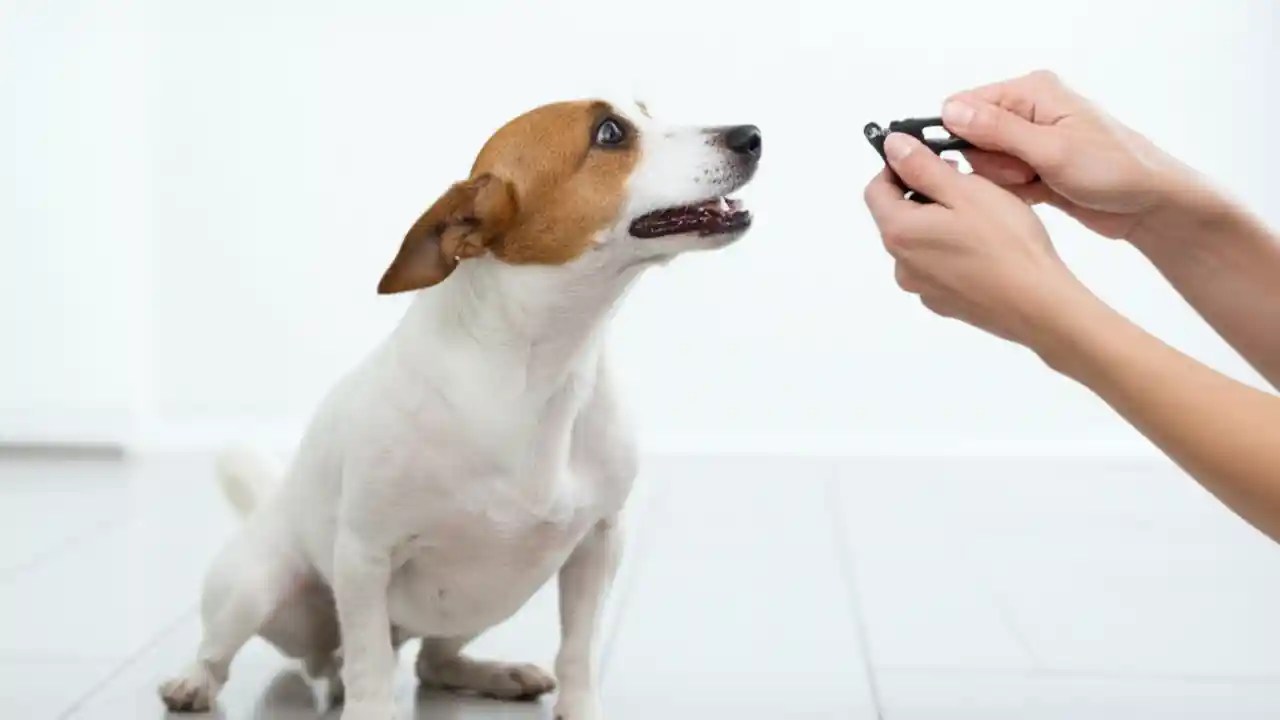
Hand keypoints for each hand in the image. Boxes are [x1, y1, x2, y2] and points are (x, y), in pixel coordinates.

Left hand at [864, 132, 1093, 349]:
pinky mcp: (943, 301)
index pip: (876, 190)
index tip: (928, 158)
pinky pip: (937, 266)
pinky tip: (984, 248)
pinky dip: (952, 250)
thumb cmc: (1006, 244)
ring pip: (919, 242)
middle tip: (964, 184)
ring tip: (980, 217)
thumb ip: (922, 166)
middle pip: (897, 217)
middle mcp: (901, 265)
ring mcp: (921, 287)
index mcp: (899, 233)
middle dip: (924, 194)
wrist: (1039, 305)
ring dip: (939, 223)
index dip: (897, 168)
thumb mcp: (965, 191)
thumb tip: (892, 146)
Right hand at [941, 70, 1196, 241]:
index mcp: (1033, 91)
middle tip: (1026, 173)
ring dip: (1004, 182)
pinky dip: (1013, 193)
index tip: (992, 157)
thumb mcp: (1052, 150)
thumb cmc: (1115, 170)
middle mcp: (1028, 110)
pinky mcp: (1033, 166)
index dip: (964, 136)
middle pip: (971, 137)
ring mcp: (1030, 140)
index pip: (966, 105)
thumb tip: (950, 110)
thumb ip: (998, 130)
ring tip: (1038, 183)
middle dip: (991, 164)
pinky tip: (1040, 193)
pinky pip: (1000, 181)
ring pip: (984, 164)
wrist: (1150, 204)